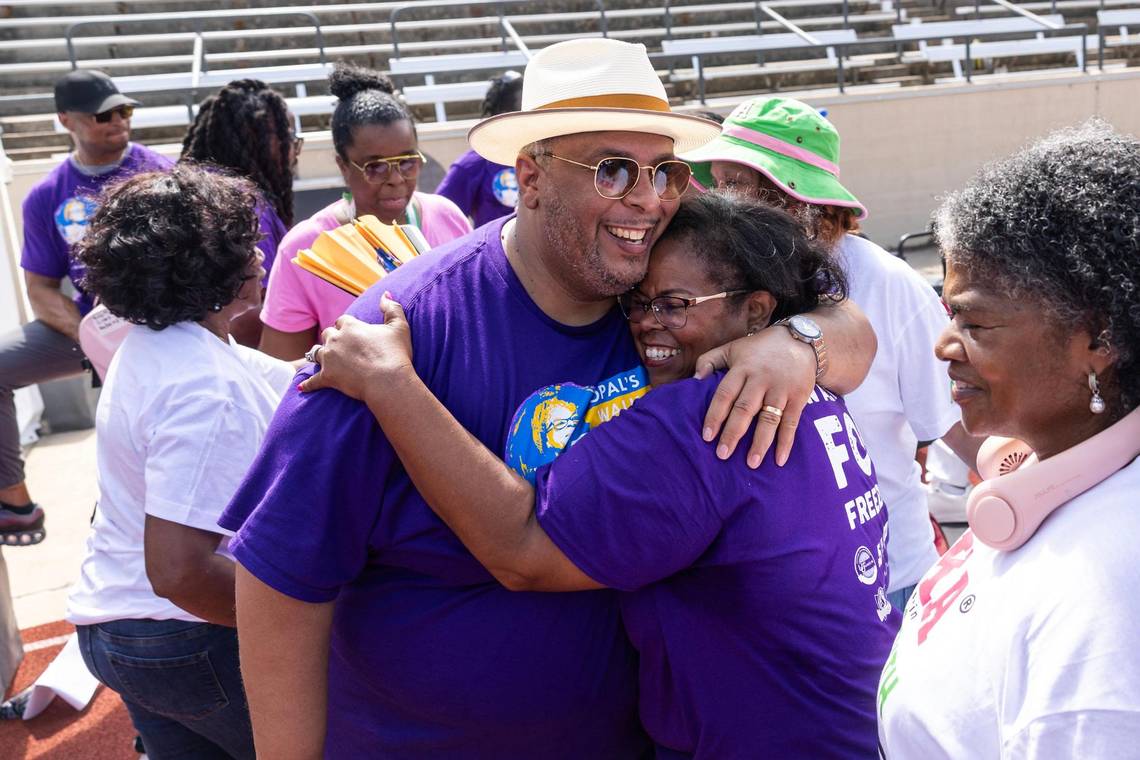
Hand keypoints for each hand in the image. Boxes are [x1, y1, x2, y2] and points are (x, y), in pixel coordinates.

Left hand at [298, 293, 412, 400]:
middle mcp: (335, 339)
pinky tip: (303, 387)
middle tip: (341, 346)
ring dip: (320, 355)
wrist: (388, 382)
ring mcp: (329, 358)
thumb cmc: (395, 354)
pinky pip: (313, 380)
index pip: (342, 320)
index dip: (347, 326)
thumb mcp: (399, 326)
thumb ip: (392, 307)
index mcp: (351, 326)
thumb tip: (386, 293)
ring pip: (317, 352)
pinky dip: (308, 384)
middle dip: (332, 339)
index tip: (353, 333)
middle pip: (327, 334)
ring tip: (324, 360)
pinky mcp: (327, 377)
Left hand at [693, 327, 815, 467]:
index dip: (715, 415)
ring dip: (760, 442)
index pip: (725, 394)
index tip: (707, 436)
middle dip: (733, 433)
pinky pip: (792, 422)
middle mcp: (761, 379)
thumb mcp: (733, 348)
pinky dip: (786, 442)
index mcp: (742, 368)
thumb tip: (694, 380)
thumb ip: (710, 360)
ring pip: (769, 418)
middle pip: (745, 409)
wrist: (801, 340)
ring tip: (751, 463)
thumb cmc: (759, 349)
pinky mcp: (799, 397)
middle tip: (722, 454)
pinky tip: (779, 460)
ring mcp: (781, 389)